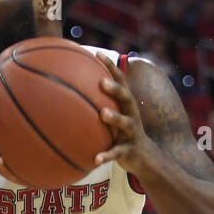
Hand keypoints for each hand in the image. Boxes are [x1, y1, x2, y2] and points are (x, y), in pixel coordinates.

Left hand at [93, 54, 154, 174]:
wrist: (144, 158)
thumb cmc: (122, 133)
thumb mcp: (114, 116)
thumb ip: (97, 104)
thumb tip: (69, 93)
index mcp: (126, 105)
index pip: (120, 80)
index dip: (110, 67)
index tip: (97, 54)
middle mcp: (131, 114)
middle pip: (126, 97)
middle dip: (115, 89)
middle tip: (102, 82)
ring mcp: (131, 132)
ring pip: (125, 123)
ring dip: (114, 117)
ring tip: (103, 114)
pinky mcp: (128, 150)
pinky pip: (116, 152)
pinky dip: (106, 155)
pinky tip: (95, 160)